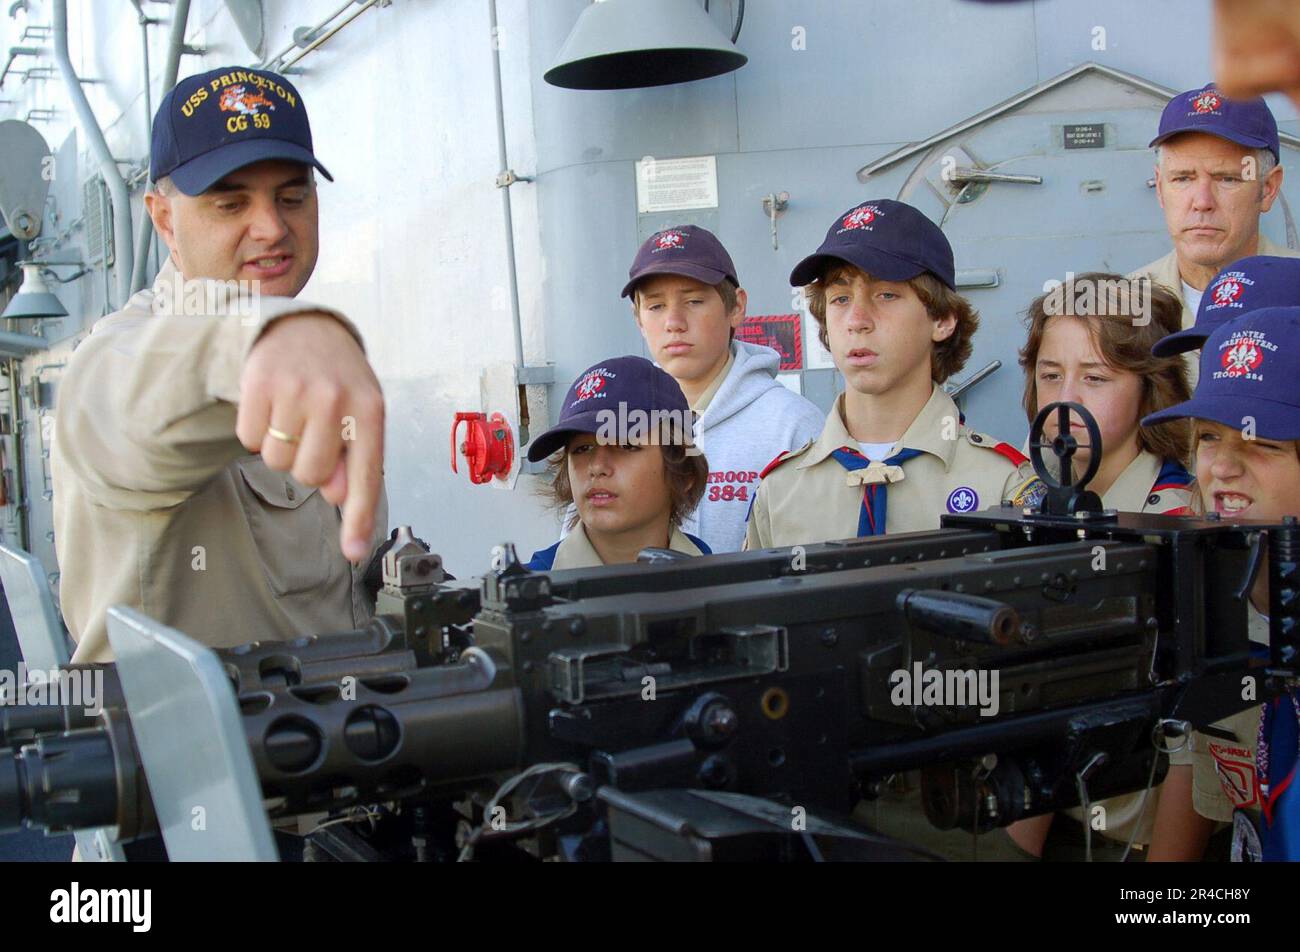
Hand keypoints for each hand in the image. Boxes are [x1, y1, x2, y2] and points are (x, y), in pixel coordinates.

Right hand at [236, 312, 383, 562]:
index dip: (358, 518)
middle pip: (310, 476)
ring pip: (277, 461)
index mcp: (369, 411)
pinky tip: (272, 407)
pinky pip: (248, 439)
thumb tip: (337, 497)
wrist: (307, 328)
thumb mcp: (360, 415)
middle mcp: (335, 399)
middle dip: (308, 466)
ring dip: (281, 449)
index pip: (365, 475)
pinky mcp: (258, 381)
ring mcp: (295, 389)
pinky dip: (255, 431)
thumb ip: (354, 458)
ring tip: (294, 416)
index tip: (353, 553)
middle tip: (313, 434)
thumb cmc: (339, 381)